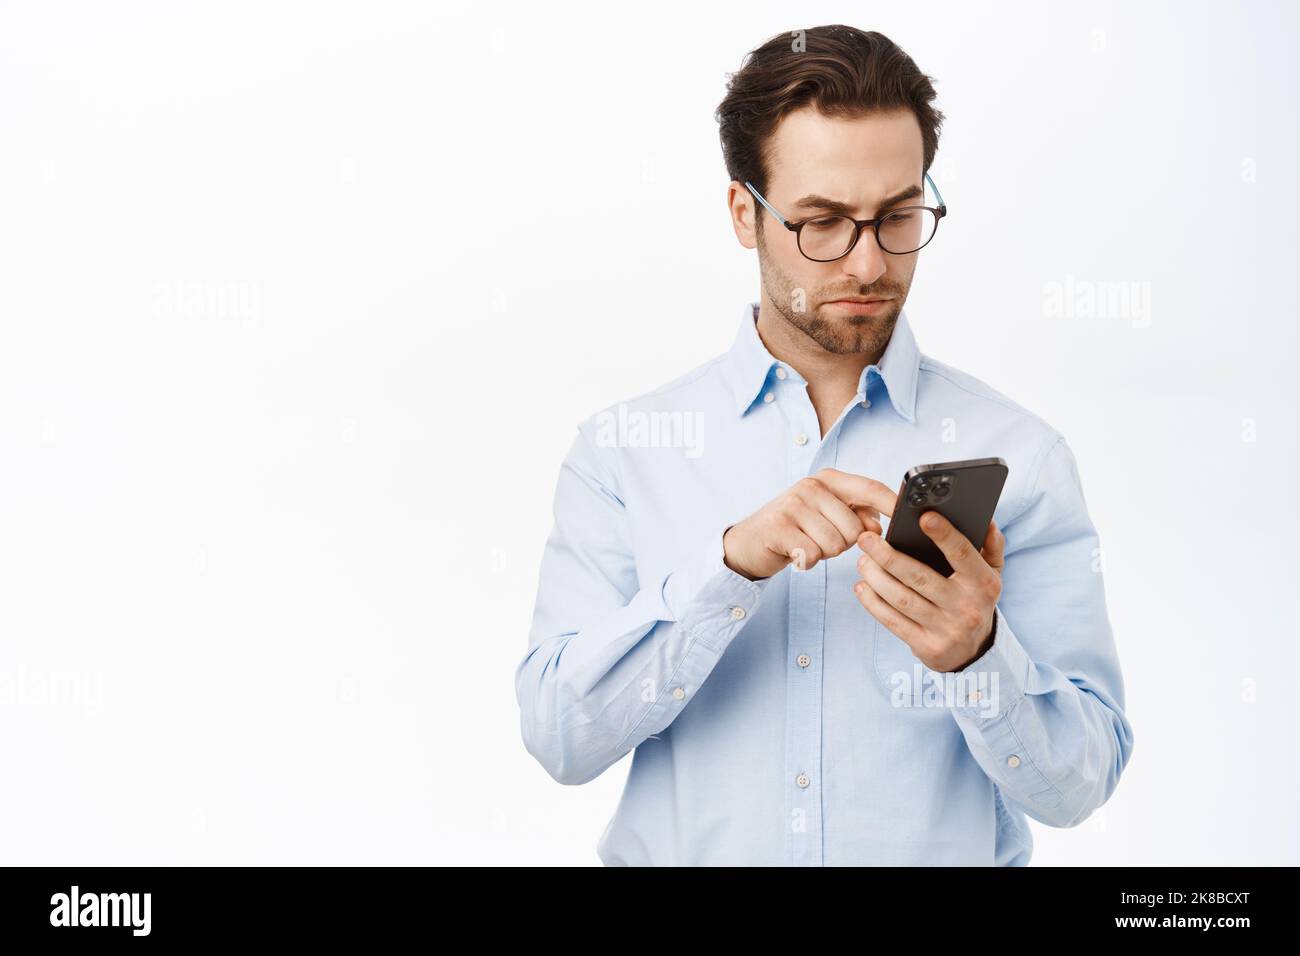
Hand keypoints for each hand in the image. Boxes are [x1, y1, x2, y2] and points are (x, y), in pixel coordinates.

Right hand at [723, 468, 896, 580]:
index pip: (871, 488)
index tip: (913, 519)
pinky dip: (807, 561)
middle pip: (856, 528)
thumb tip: (880, 527)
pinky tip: (795, 554)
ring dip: (824, 553)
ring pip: (836, 544)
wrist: (749, 542)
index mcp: (829, 479)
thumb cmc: (797, 529)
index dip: (893, 505)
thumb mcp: (828, 515)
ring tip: (806, 544)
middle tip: (822, 540)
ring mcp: (793, 504)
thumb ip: (858, 515)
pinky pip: (813, 553)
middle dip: (845, 544)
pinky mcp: (779, 526)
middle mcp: (811, 486)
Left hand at [853, 511, 1005, 671]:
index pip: (962, 554)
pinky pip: (893, 621)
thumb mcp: (992, 574)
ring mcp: (946, 629)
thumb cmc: (975, 600)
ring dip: (876, 577)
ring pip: (902, 599)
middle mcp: (966, 607)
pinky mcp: (926, 646)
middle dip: (888, 556)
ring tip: (862, 561)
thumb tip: (986, 521)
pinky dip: (873, 602)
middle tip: (866, 539)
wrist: (973, 650)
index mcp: (983, 583)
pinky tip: (862, 586)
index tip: (924, 517)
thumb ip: (991, 546)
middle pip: (920, 577)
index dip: (944, 535)